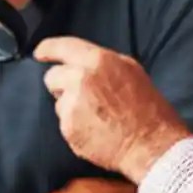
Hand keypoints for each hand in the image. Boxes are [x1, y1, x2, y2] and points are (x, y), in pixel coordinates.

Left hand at [35, 37, 192, 181]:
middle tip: (83, 97)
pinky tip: (95, 130)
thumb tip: (80, 62)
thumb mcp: (130, 72)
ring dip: (70, 107)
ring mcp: (72, 104)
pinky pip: (63, 122)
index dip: (47, 49)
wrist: (152, 145)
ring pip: (58, 101)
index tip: (40, 53)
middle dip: (61, 85)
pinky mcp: (68, 127)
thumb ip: (101, 64)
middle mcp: (81, 79)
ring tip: (96, 117)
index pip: (62, 47)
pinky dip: (74, 126)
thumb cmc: (148, 109)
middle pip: (52, 76)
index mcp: (99, 61)